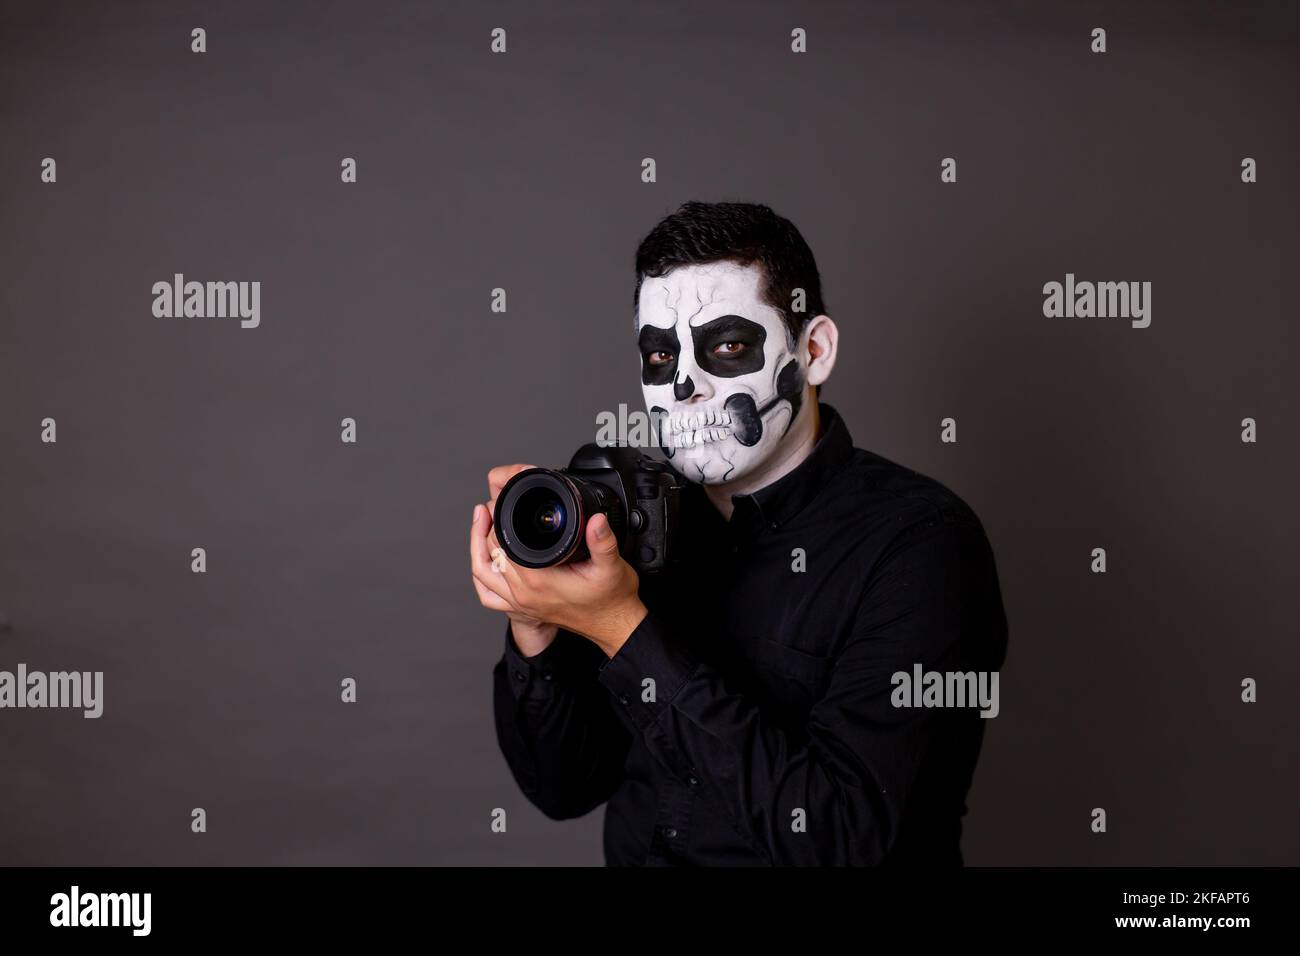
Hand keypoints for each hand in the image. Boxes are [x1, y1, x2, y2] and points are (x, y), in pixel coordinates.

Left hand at [470, 465, 646, 657]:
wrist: (613, 625)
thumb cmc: (611, 600)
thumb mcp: (612, 566)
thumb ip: (603, 541)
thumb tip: (597, 519)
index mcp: (539, 581)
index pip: (504, 543)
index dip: (500, 516)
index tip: (504, 498)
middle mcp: (523, 594)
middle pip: (490, 553)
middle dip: (488, 525)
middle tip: (495, 503)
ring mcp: (520, 603)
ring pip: (483, 572)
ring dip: (478, 546)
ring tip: (482, 522)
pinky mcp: (522, 608)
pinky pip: (489, 593)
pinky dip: (483, 574)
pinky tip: (488, 558)